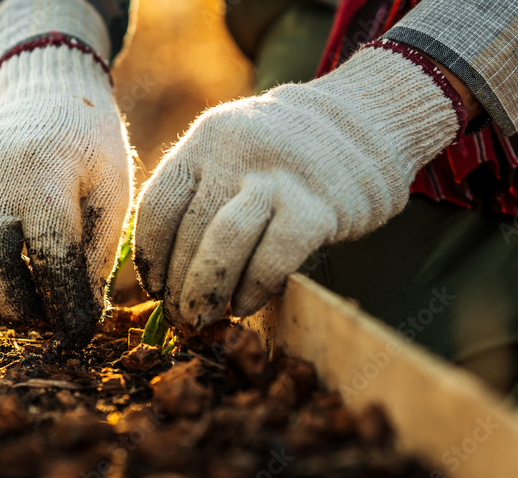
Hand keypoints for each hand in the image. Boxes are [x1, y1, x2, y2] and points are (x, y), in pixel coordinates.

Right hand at [0, 3, 130, 346]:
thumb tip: (82, 314)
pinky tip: (3, 280)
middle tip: (49, 320)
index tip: (82, 330)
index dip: (66, 304)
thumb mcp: (112, 191)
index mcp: (43, 177)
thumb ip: (96, 252)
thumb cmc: (88, 146)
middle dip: (19, 307)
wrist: (42, 93)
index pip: (50, 259)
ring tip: (28, 301)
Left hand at [134, 42, 462, 327]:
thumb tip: (166, 266)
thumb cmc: (288, 151)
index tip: (154, 287)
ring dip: (205, 292)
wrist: (368, 118)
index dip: (149, 256)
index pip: (158, 204)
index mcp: (206, 138)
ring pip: (222, 245)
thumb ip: (202, 189)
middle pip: (188, 232)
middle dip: (177, 286)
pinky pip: (272, 260)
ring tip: (202, 318)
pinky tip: (246, 304)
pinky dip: (252, 290)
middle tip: (179, 317)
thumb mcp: (236, 146)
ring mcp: (277, 179)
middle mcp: (236, 153)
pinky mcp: (317, 207)